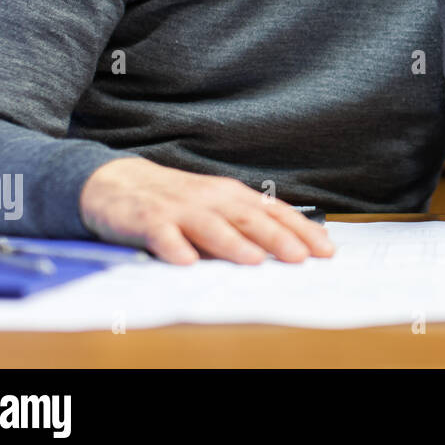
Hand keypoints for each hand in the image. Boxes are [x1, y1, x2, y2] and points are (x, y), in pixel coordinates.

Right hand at [79, 158, 334, 264]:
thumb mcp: (217, 207)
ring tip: (254, 261)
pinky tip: (186, 262)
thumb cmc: (178, 201)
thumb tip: (290, 249)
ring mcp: (179, 209)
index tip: (326, 249)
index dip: (301, 230)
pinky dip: (175, 248)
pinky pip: (163, 235)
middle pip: (249, 218)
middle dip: (277, 238)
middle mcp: (211, 199)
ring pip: (210, 226)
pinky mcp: (148, 220)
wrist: (119, 182)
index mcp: (232, 196)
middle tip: (301, 258)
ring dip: (233, 244)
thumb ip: (246, 225)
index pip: (274, 212)